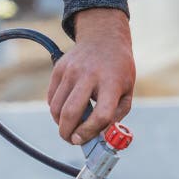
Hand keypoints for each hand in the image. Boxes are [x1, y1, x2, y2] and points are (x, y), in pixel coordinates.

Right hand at [48, 8, 134, 145]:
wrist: (104, 37)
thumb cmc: (118, 71)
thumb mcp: (127, 91)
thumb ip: (116, 115)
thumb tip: (99, 137)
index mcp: (111, 82)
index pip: (100, 115)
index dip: (90, 132)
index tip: (82, 140)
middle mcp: (89, 75)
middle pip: (71, 113)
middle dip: (67, 133)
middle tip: (70, 139)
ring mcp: (71, 71)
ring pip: (56, 108)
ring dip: (60, 123)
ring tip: (68, 126)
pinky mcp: (59, 69)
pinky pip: (51, 98)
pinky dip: (56, 110)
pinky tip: (65, 110)